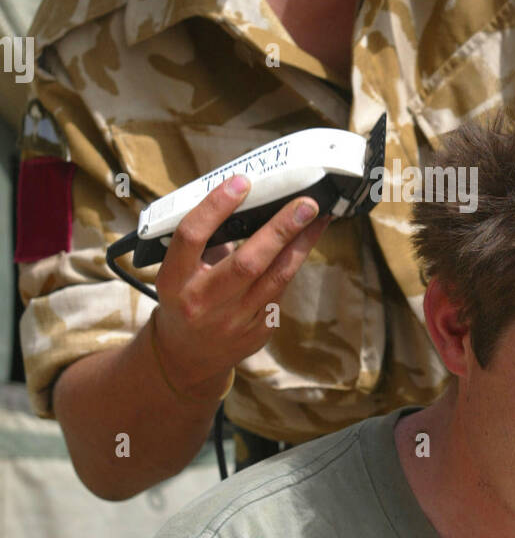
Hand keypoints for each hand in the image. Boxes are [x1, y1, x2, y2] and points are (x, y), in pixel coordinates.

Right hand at [152, 176, 328, 394]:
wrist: (188, 356)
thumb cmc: (186, 295)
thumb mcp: (178, 270)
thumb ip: (205, 240)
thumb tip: (250, 198)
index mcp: (173, 281)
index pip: (192, 237)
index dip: (216, 207)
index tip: (242, 181)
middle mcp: (201, 303)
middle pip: (246, 262)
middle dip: (280, 230)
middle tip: (305, 203)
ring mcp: (232, 321)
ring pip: (276, 277)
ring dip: (301, 244)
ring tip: (319, 218)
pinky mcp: (257, 331)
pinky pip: (281, 289)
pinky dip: (295, 262)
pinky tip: (306, 242)